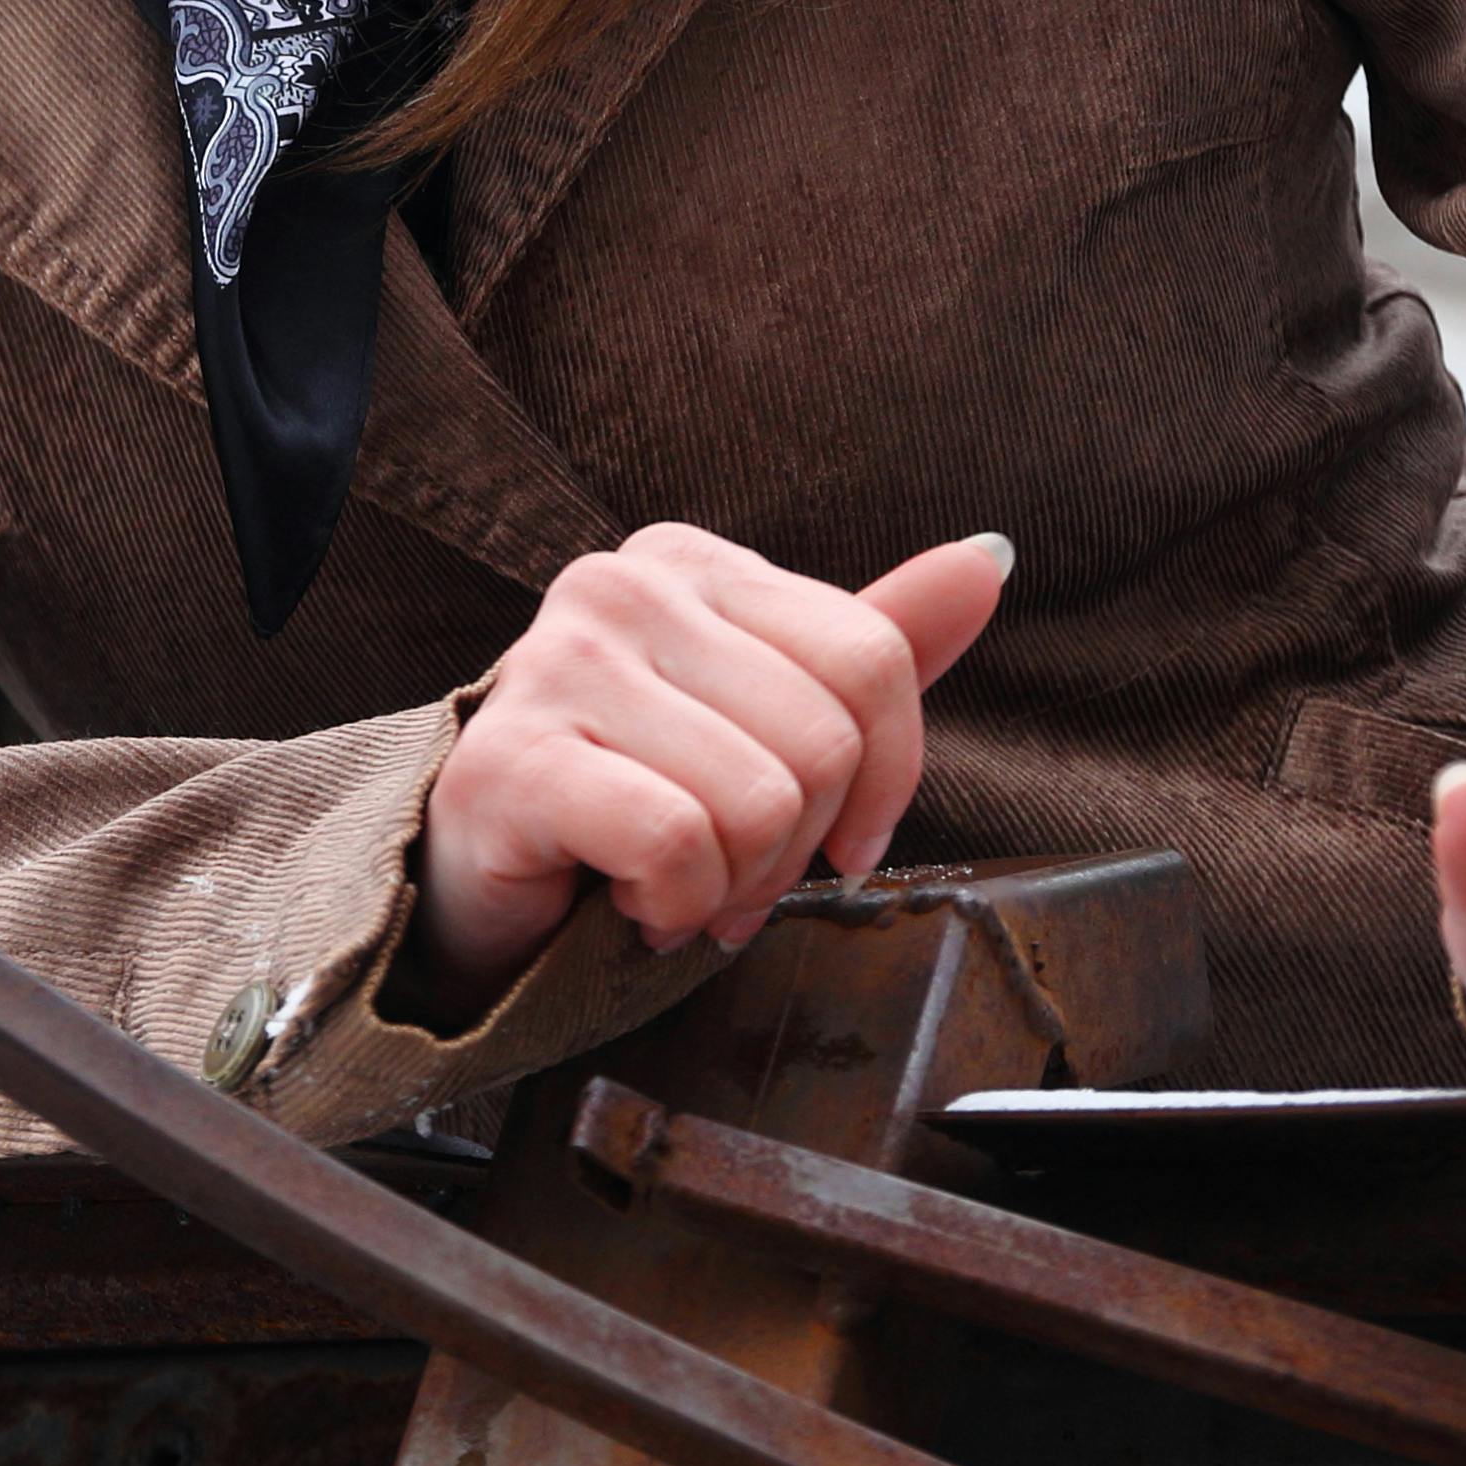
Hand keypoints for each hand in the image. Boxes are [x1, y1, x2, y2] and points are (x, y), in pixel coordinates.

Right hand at [415, 525, 1015, 1004]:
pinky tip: (631, 899)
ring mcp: (555, 664)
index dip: (884, 782)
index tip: (834, 839)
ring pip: (759, 803)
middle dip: (795, 849)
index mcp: (690, 563)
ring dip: (732, 888)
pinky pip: (676, 846)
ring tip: (674, 886)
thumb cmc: (633, 804)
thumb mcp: (768, 719)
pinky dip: (674, 907)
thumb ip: (876, 644)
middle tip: (728, 872)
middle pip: (823, 742)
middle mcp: (618, 586)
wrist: (477, 891)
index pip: (873, 658)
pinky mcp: (511, 759)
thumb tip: (988, 559)